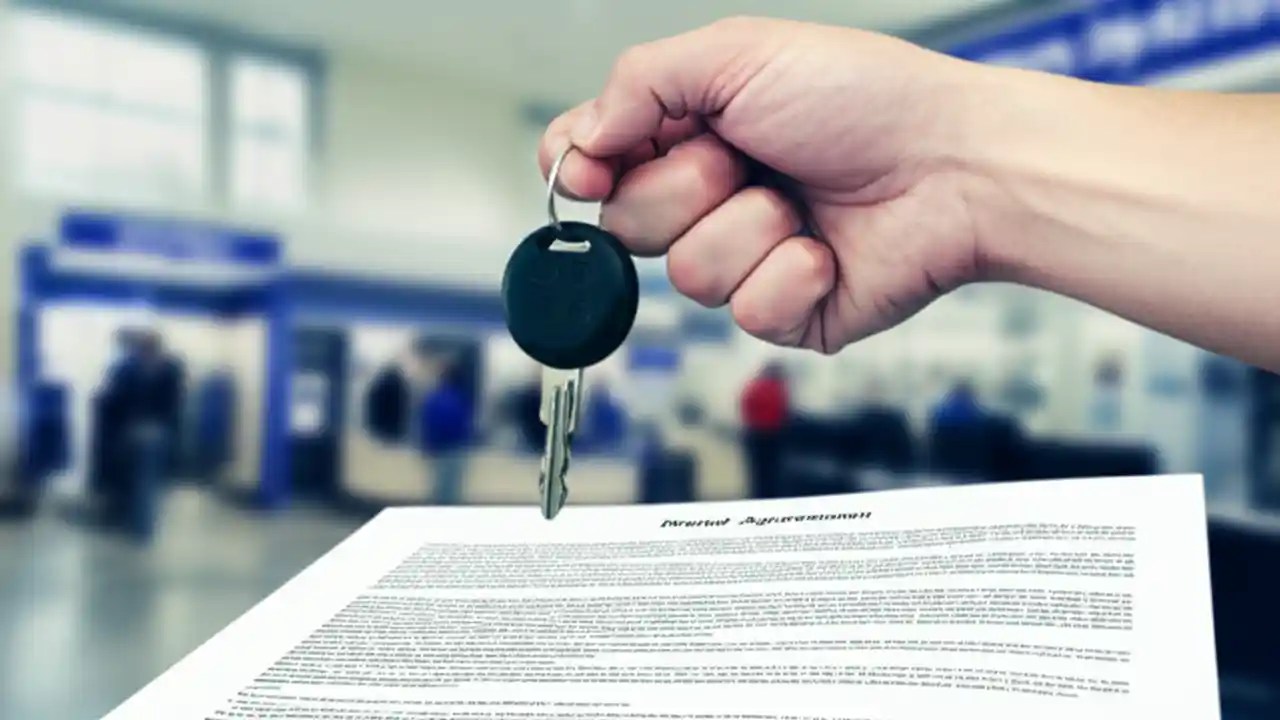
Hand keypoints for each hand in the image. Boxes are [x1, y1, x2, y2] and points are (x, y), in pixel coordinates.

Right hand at [539, 17, 999, 353]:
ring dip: (746, 229)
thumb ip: (641, 82)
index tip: (595, 167)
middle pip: (627, 224)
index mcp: (691, 133)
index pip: (595, 161)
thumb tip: (577, 141)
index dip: (581, 171)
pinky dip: (789, 274)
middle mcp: (711, 198)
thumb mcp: (739, 54)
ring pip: (685, 276)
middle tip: (742, 158)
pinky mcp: (786, 311)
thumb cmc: (866, 98)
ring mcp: (747, 259)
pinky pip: (746, 314)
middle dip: (684, 188)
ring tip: (798, 202)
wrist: (955, 164)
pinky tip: (825, 247)